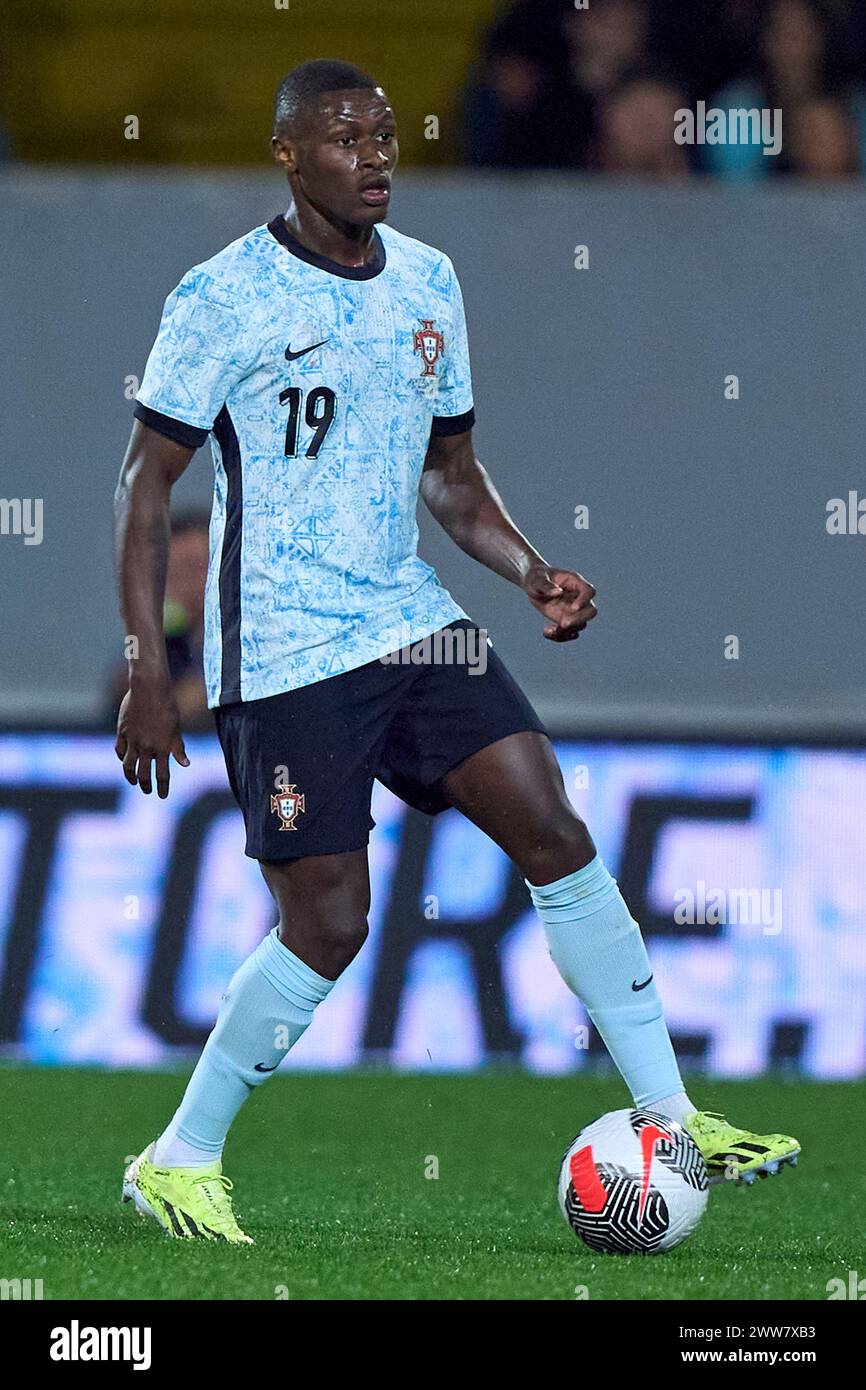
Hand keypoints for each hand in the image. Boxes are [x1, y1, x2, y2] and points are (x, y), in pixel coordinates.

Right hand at [115, 683, 189, 797]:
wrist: (150, 689)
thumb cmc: (168, 707)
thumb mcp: (177, 729)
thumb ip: (178, 748)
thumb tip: (185, 764)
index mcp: (162, 748)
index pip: (162, 775)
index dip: (162, 788)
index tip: (163, 796)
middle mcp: (146, 748)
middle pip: (144, 774)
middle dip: (146, 786)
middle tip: (147, 791)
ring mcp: (132, 741)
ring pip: (128, 766)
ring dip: (131, 776)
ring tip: (133, 781)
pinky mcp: (122, 732)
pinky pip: (119, 750)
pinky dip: (121, 758)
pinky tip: (123, 761)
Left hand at [523, 564, 597, 641]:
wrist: (533, 585)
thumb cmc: (536, 578)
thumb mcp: (537, 580)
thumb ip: (546, 585)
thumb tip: (558, 592)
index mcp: (575, 582)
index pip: (589, 591)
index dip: (584, 600)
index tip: (573, 608)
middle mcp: (578, 597)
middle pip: (591, 611)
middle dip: (579, 620)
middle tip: (562, 624)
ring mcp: (574, 611)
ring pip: (580, 625)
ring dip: (566, 631)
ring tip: (548, 630)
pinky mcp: (567, 620)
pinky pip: (570, 633)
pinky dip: (560, 637)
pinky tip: (546, 632)